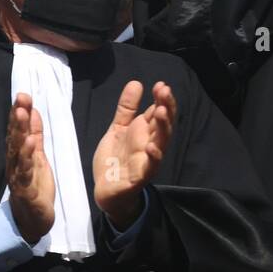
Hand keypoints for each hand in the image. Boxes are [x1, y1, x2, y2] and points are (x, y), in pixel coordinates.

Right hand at [6, 92, 54, 243]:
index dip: (18, 112)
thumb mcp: (37, 157)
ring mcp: (17, 175)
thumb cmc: (34, 188)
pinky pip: (25, 171)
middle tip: (21, 98)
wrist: (33, 220)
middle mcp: (14, 163)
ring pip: (17, 151)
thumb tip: (32, 111)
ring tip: (22, 114)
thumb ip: (35, 135)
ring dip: (18, 132)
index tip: (22, 95)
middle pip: (14, 137)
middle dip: (17, 117)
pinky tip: (31, 143)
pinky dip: (27, 157)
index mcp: (18, 155)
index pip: (16, 130)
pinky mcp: (24, 189)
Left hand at [93, 80, 175, 227]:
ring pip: (161, 143)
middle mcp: (150, 144)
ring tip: (161, 111)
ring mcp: (147, 160)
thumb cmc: (116, 159)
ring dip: (162, 127)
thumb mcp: (118, 129)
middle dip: (166, 108)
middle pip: (163, 125)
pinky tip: (152, 147)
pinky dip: (153, 157)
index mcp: (145, 132)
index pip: (158, 113)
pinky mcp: (140, 176)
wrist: (106, 189)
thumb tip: (136, 82)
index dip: (161, 99)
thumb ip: (126, 108)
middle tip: (165, 91)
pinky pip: (150, 167)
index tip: (160, 84)